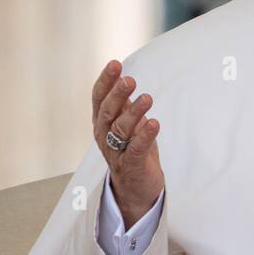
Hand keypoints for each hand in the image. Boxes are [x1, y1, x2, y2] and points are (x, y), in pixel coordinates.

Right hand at [92, 60, 164, 228]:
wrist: (136, 190)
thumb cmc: (132, 151)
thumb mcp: (127, 125)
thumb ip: (125, 106)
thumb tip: (125, 80)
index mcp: (102, 123)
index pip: (99, 98)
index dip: (105, 81)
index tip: (115, 64)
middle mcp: (104, 136)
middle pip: (108, 112)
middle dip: (118, 94)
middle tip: (130, 80)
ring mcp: (116, 152)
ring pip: (121, 130)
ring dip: (134, 112)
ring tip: (147, 98)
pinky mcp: (131, 166)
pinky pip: (135, 149)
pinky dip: (144, 136)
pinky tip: (154, 123)